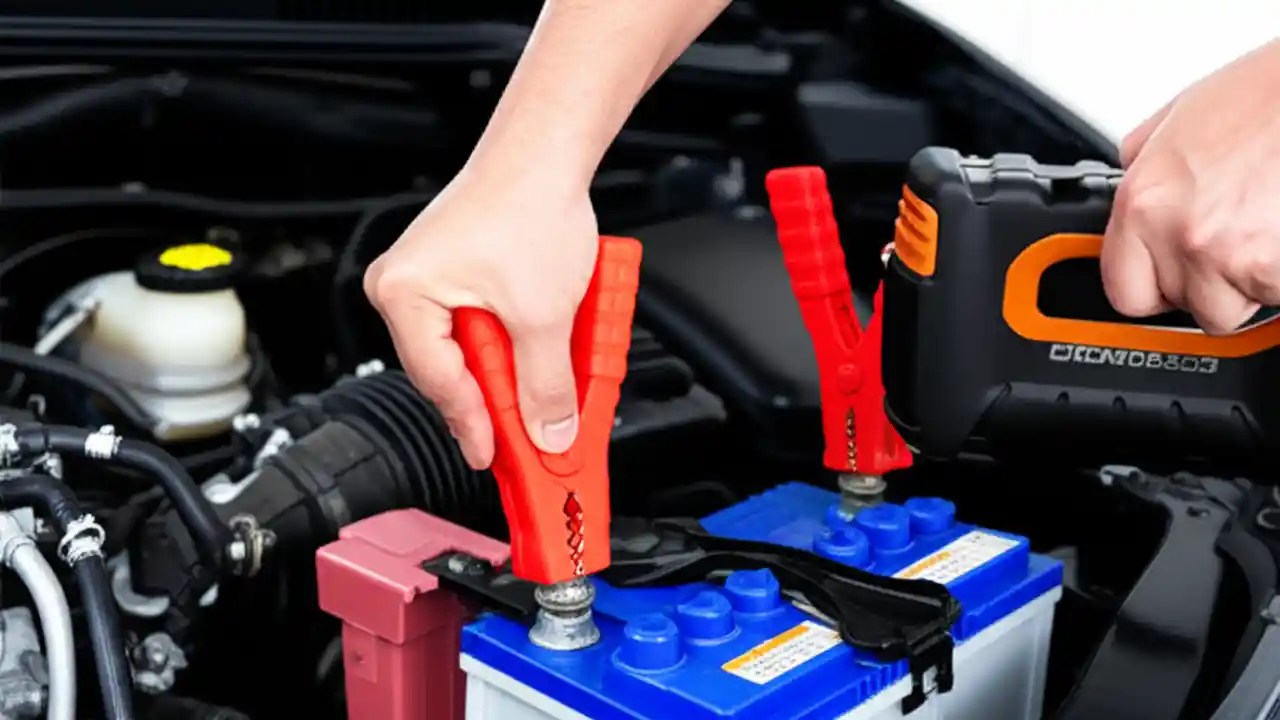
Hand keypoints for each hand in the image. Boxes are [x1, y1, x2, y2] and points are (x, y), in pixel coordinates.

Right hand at [364, 165, 598, 468]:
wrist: (545, 151)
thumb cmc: (528, 204)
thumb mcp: (545, 315)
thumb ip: (547, 384)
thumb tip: (548, 432)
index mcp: (403, 294)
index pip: (440, 383)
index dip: (474, 427)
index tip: (496, 458)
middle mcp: (402, 286)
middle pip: (448, 371)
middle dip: (493, 402)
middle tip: (525, 436)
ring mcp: (425, 277)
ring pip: (465, 350)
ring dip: (505, 372)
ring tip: (538, 393)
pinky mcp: (451, 270)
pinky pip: (474, 324)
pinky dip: (507, 343)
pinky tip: (535, 354)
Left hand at [1102, 39, 1279, 333]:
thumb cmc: (1269, 96)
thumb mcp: (1182, 118)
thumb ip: (1146, 165)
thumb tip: (1131, 185)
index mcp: (1145, 199)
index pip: (1123, 287)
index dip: (1148, 284)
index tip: (1164, 276)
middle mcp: (1181, 233)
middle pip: (1181, 302)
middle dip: (1205, 281)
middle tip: (1230, 239)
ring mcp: (1232, 256)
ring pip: (1230, 307)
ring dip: (1247, 280)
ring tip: (1263, 225)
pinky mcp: (1275, 272)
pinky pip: (1271, 295)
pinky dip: (1279, 274)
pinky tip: (1279, 231)